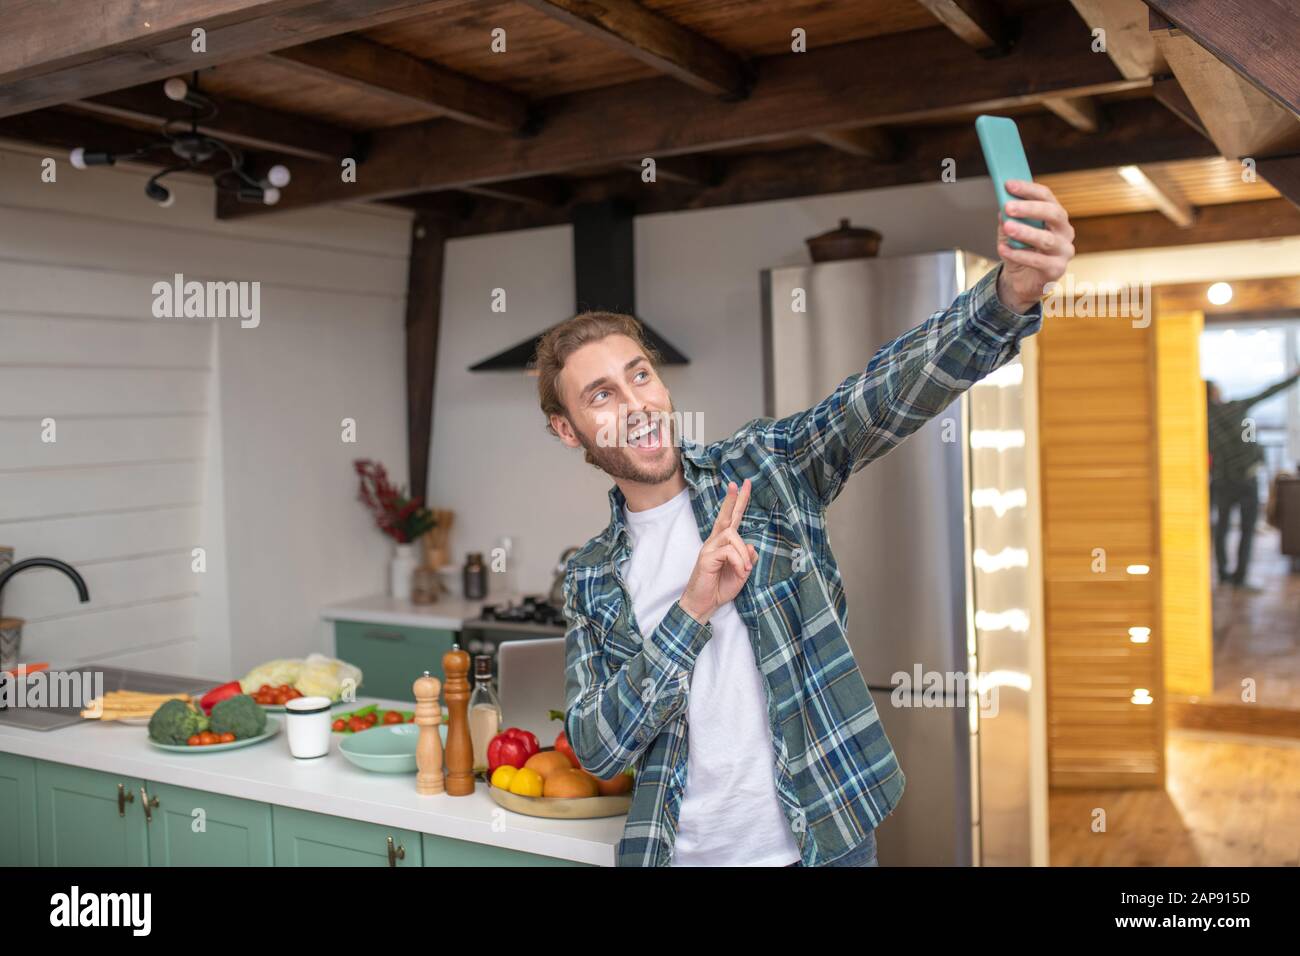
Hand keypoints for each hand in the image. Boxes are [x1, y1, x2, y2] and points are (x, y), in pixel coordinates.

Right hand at [680, 479, 758, 623]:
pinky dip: (739, 562)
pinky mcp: (706, 557)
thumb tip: (751, 546)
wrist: (703, 605)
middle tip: (743, 483)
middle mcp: (715, 542)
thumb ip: (747, 558)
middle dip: (735, 500)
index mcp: (723, 544)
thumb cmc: (719, 588)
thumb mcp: (741, 573)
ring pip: (732, 536)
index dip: (738, 502)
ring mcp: (709, 548)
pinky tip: (740, 572)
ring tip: (745, 570)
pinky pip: (729, 551)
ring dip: (743, 554)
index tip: (744, 485)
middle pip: (726, 516)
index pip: (732, 519)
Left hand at [995, 179, 1074, 313]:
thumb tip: (1003, 207)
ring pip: (1047, 239)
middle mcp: (1065, 231)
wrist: (1020, 281)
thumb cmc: (1019, 251)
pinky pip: (1038, 261)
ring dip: (1025, 232)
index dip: (1028, 189)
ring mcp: (1064, 251)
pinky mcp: (1057, 270)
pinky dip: (1019, 255)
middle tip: (1008, 206)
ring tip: (1007, 227)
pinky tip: (1004, 249)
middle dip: (1030, 208)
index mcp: (1055, 216)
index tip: (1008, 184)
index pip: (1046, 196)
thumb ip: (1008, 218)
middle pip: (1053, 214)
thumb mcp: (1010, 231)